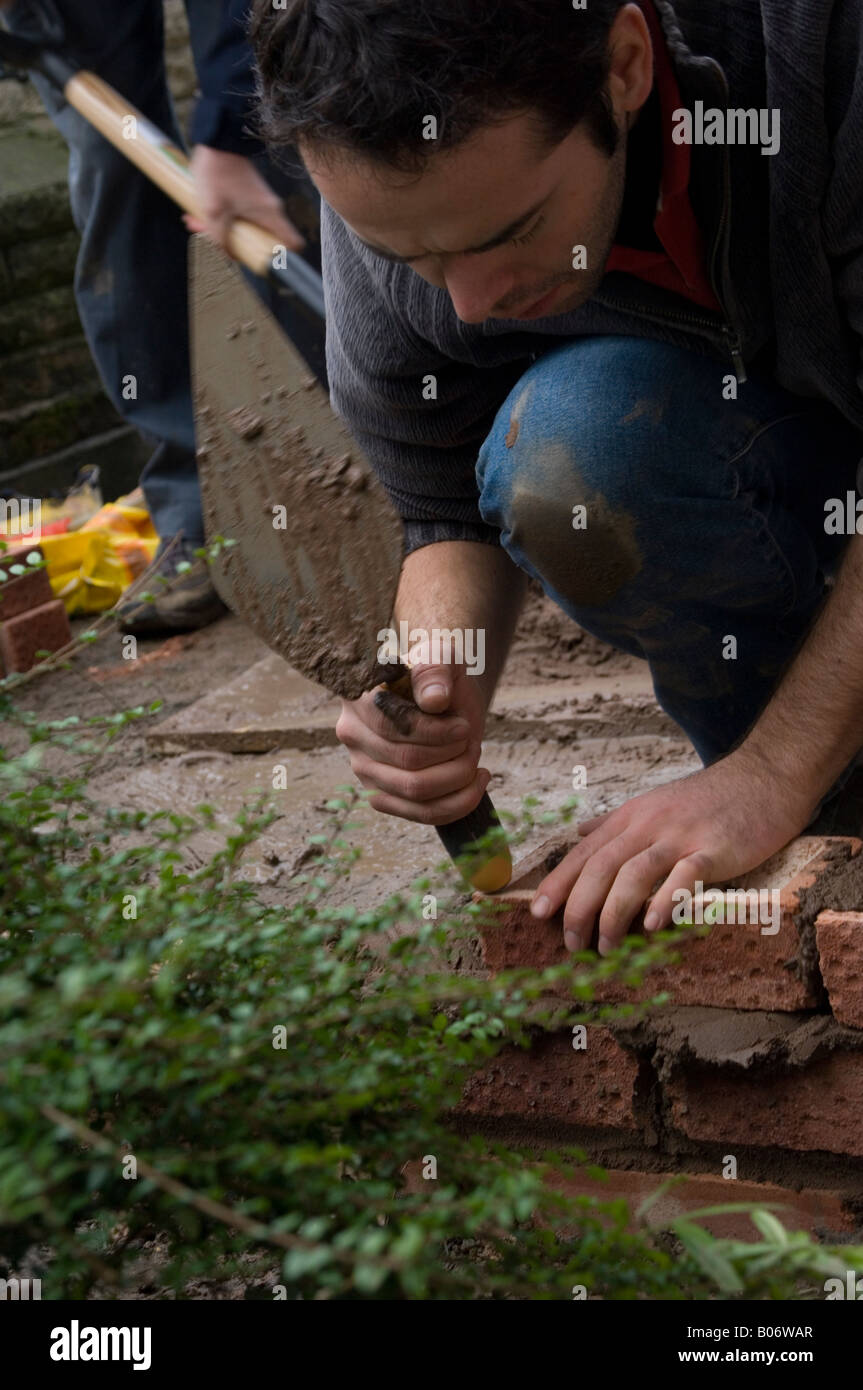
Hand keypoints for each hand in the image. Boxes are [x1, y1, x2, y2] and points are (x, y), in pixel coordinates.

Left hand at [185, 145, 304, 254]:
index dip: (283, 258)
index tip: (262, 261)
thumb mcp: (213, 213)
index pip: (293, 244)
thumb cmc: (218, 174)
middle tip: (213, 241)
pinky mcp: (250, 193)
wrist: (217, 139)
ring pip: (246, 225)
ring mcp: (261, 200)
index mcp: (271, 215)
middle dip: (237, 244)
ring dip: (223, 229)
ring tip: (198, 223)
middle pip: (261, 240)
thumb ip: (220, 239)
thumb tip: (229, 255)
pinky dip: (223, 216)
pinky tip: (200, 212)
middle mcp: (271, 209)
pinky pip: (239, 212)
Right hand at [336, 659, 489, 824]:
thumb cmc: (436, 674)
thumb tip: (435, 700)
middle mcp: (353, 736)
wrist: (436, 695)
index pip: (395, 728)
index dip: (437, 733)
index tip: (465, 727)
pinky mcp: (383, 794)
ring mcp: (364, 769)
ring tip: (473, 756)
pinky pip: (421, 814)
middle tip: (471, 738)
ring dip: (459, 778)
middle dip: (453, 754)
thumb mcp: (440, 656)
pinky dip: (458, 803)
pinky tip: (475, 781)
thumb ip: (435, 669)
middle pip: (408, 763)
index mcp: (358, 698)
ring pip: (416, 792)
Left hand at [530, 745, 814, 955]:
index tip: (536, 912)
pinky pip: (684, 875)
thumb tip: (579, 832)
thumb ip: (615, 822)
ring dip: (615, 912)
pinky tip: (653, 925)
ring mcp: (680, 835)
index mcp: (630, 817)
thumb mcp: (652, 804)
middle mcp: (648, 824)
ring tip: (605, 947)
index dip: (559, 882)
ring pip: (634, 872)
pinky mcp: (714, 848)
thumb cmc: (706, 799)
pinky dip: (665, 899)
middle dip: (579, 905)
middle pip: (601, 865)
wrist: (761, 779)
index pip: (584, 852)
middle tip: (569, 942)